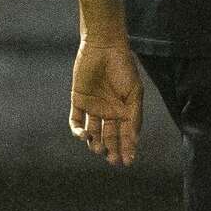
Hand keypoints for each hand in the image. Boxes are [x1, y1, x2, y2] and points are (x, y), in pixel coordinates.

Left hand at [69, 39, 143, 164]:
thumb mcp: (134, 93)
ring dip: (96, 143)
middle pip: (110, 136)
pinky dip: (78, 131)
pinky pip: (76, 120)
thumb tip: (134, 139)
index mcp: (125, 110)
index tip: (128, 161)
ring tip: (99, 149)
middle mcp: (109, 111)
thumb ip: (134, 116)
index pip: (126, 134)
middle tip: (113, 161)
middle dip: (112, 150)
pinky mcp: (78, 100)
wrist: (105, 48)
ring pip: (93, 132)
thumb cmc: (124, 68)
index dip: (128, 148)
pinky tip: (84, 136)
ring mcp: (93, 107)